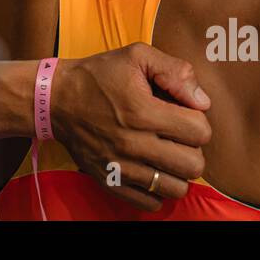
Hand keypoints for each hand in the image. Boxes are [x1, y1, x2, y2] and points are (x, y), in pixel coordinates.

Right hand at [51, 43, 211, 210]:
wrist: (56, 99)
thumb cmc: (99, 75)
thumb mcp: (137, 56)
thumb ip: (175, 71)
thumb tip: (203, 102)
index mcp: (142, 111)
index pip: (199, 132)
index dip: (197, 120)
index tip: (182, 114)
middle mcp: (133, 143)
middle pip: (193, 165)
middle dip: (192, 149)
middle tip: (177, 136)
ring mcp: (121, 167)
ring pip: (176, 188)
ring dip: (176, 172)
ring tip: (165, 154)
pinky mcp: (110, 181)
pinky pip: (150, 203)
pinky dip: (155, 190)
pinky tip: (150, 169)